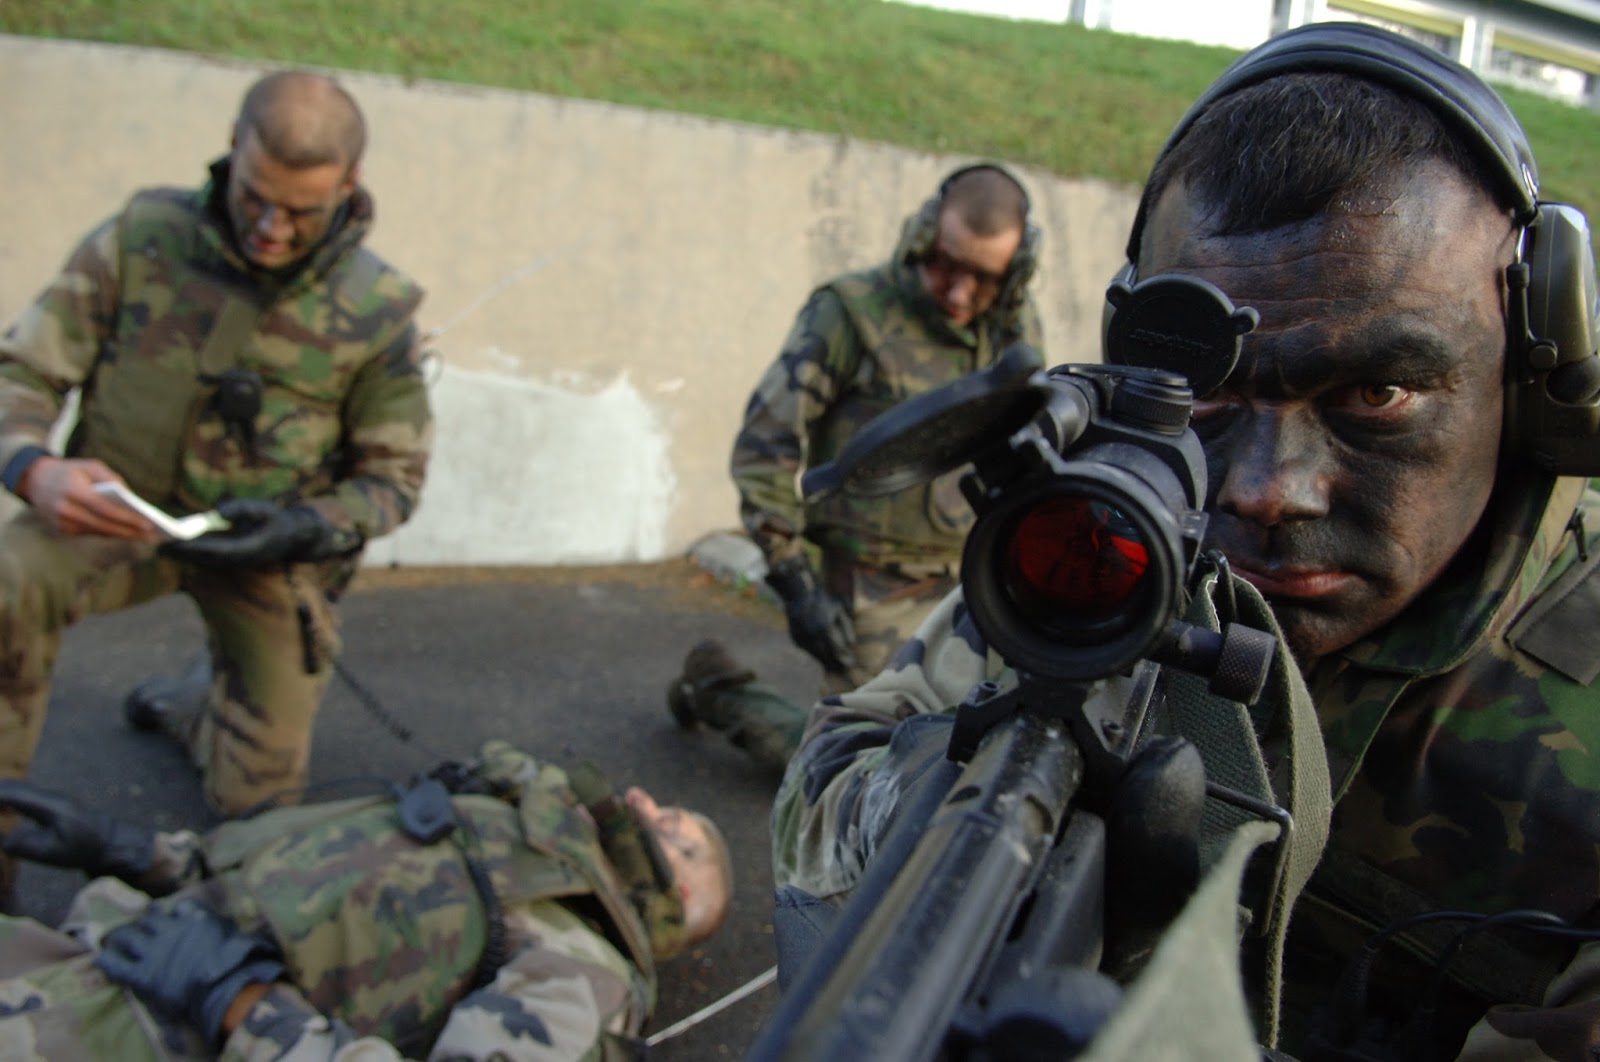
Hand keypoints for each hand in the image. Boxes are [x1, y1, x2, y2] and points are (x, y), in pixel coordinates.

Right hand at [0, 780, 154, 881]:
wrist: (109, 840)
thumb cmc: (83, 849)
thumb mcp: (53, 853)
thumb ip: (26, 846)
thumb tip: (2, 840)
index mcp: (47, 805)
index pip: (10, 795)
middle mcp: (45, 796)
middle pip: (9, 787)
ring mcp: (46, 798)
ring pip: (13, 788)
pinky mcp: (46, 803)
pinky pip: (18, 795)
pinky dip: (2, 797)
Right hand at [22, 458, 161, 539]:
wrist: (35, 480)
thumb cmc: (70, 470)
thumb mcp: (90, 466)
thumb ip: (111, 478)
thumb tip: (131, 497)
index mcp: (73, 491)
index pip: (105, 509)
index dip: (127, 518)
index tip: (148, 524)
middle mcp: (66, 509)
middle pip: (104, 525)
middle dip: (130, 531)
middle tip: (153, 535)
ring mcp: (62, 522)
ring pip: (99, 531)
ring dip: (123, 535)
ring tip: (146, 536)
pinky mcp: (63, 529)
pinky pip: (91, 532)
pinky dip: (110, 533)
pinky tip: (128, 533)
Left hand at [96, 899, 285, 1046]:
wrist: (226, 990)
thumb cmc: (242, 967)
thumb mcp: (245, 940)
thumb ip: (238, 933)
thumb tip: (256, 934)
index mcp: (198, 920)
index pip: (182, 908)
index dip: (176, 914)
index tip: (174, 918)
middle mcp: (172, 929)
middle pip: (151, 917)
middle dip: (146, 921)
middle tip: (141, 929)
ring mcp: (154, 950)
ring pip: (128, 934)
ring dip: (122, 937)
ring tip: (115, 940)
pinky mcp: (141, 974)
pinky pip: (115, 963)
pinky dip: (107, 960)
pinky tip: (102, 958)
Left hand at [160, 499, 357, 568]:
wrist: (295, 537)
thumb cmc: (279, 519)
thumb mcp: (264, 508)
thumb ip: (241, 508)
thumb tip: (217, 510)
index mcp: (250, 548)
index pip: (216, 549)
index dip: (194, 547)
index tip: (175, 542)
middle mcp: (241, 559)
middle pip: (206, 559)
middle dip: (182, 553)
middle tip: (158, 546)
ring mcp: (237, 562)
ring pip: (206, 562)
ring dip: (184, 556)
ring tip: (162, 547)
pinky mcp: (234, 561)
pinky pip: (210, 560)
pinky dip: (193, 555)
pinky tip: (178, 548)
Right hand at [766, 555, 856, 672]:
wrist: (798, 596)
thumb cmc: (823, 601)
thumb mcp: (838, 610)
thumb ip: (846, 627)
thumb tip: (851, 644)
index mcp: (824, 627)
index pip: (836, 649)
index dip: (844, 658)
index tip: (851, 664)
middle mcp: (812, 634)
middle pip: (826, 655)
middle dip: (835, 664)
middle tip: (844, 670)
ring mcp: (802, 637)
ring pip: (816, 655)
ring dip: (826, 661)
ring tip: (835, 667)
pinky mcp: (795, 639)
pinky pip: (807, 650)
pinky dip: (816, 654)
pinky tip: (823, 656)